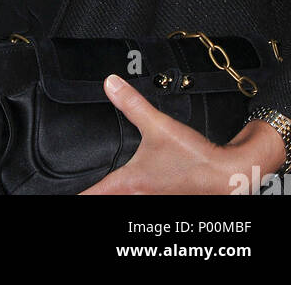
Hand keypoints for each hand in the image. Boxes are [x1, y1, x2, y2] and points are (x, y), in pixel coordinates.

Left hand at [79, 74, 287, 194]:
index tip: (63, 193)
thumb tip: (111, 84)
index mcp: (131, 183)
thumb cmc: (195, 158)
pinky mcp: (166, 204)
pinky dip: (133, 197)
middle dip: (96, 194)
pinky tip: (136, 190)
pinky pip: (142, 204)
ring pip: (125, 204)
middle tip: (82, 188)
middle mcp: (139, 198)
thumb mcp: (158, 125)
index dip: (79, 194)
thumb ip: (132, 104)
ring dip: (115, 195)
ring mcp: (153, 205)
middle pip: (108, 201)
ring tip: (103, 188)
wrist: (227, 176)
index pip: (95, 194)